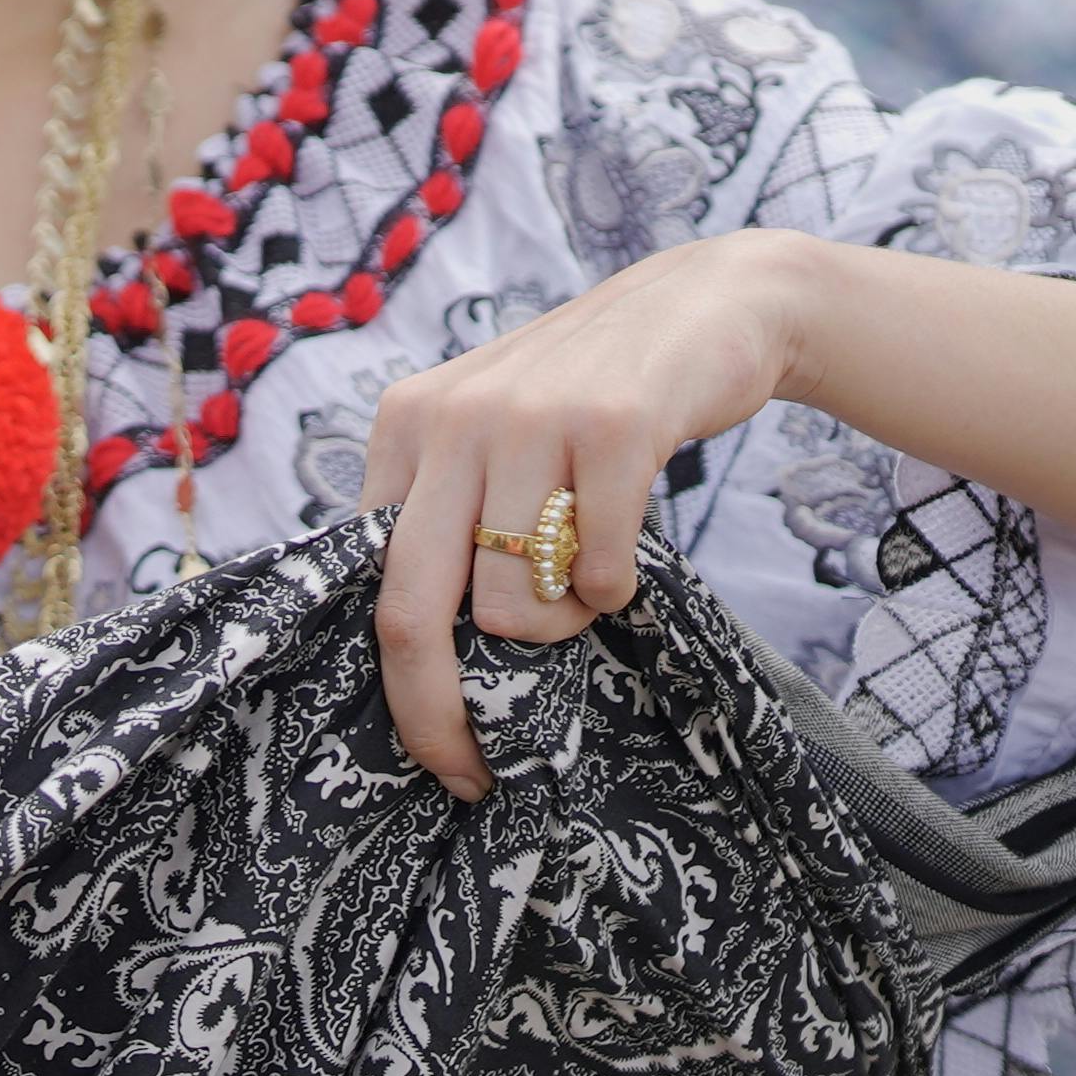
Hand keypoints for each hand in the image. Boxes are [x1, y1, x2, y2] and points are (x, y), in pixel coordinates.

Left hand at [362, 229, 828, 797]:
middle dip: (440, 711)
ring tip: (585, 580)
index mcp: (407, 426)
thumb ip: (446, 520)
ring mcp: (529, 418)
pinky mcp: (612, 427)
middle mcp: (451, 419)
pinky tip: (625, 552)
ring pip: (513, 604)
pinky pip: (598, 571)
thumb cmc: (588, 405)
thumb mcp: (490, 438)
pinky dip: (616, 590)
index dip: (396, 687)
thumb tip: (414, 662)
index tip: (438, 754)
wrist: (704, 306)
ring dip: (560, 625)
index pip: (371, 582)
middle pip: (413, 608)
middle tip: (479, 770)